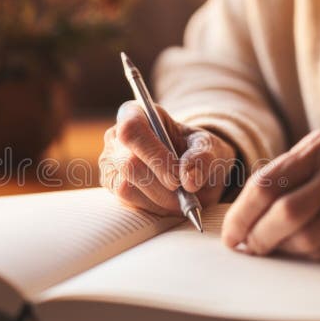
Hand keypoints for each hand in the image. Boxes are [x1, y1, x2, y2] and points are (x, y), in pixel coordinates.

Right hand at [99, 101, 236, 214]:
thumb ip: (204, 158)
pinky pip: (127, 202)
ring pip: (126, 187)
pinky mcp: (111, 185)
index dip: (154, 156)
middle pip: (129, 164)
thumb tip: (189, 180)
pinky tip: (167, 201)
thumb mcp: (209, 147)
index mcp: (137, 113)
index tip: (178, 178)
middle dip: (162, 185)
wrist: (189, 167)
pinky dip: (152, 207)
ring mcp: (110, 162)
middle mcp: (116, 136)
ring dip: (159, 199)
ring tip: (180, 197)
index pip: (132, 130)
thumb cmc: (196, 150)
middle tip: (186, 192)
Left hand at [222, 130, 319, 259]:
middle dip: (256, 236)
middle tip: (247, 247)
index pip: (265, 183)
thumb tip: (243, 214)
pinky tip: (303, 249)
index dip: (240, 214)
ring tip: (276, 247)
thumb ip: (287, 176)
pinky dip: (307, 255)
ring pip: (303, 237)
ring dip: (282, 249)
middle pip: (281, 213)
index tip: (231, 234)